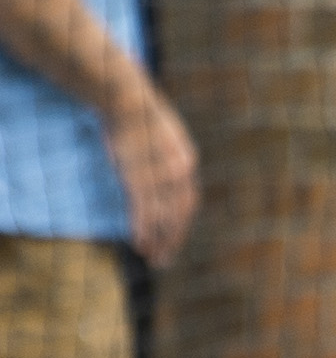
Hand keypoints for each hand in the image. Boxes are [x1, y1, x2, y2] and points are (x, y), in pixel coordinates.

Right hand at [104, 80, 198, 267]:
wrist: (125, 97)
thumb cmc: (139, 120)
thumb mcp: (162, 140)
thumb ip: (165, 162)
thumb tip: (164, 180)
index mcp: (186, 162)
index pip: (188, 202)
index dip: (181, 225)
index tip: (174, 242)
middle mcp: (179, 169)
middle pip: (179, 212)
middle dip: (173, 238)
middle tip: (165, 260)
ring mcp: (158, 171)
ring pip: (161, 213)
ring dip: (157, 238)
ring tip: (152, 257)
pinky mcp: (137, 172)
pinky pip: (143, 206)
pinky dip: (143, 226)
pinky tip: (140, 241)